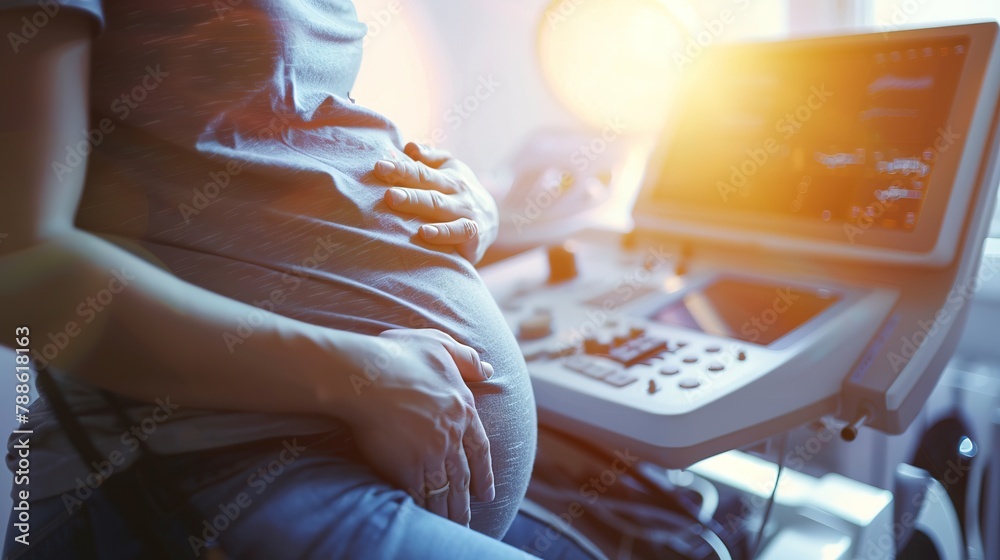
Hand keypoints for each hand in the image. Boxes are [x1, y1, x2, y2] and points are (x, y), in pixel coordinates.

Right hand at [341, 328, 495, 526]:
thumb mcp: (439, 345)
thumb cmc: (397, 355)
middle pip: (462, 476)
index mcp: (463, 409)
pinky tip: (424, 519)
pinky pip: (418, 494)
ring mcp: (430, 454)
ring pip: (444, 490)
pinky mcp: (405, 467)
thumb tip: (487, 369)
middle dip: (465, 501)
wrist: (364, 375)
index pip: (479, 449)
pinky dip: (423, 508)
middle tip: (468, 519)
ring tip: (452, 527)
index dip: (484, 472)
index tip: (487, 492)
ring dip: (449, 512)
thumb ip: (465, 358)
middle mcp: (451, 436)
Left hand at [374, 143, 498, 263]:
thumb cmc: (459, 193)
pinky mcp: (474, 235)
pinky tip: (425, 234)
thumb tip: (409, 146)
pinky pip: (459, 232)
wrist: (491, 221)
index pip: (421, 170)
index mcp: (448, 175)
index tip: (379, 166)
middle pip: (428, 186)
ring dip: (417, 203)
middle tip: (385, 188)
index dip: (401, 167)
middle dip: (405, 183)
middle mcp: (458, 192)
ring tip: (394, 200)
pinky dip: (444, 233)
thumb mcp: (450, 170)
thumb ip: (429, 158)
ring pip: (440, 207)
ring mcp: (467, 212)